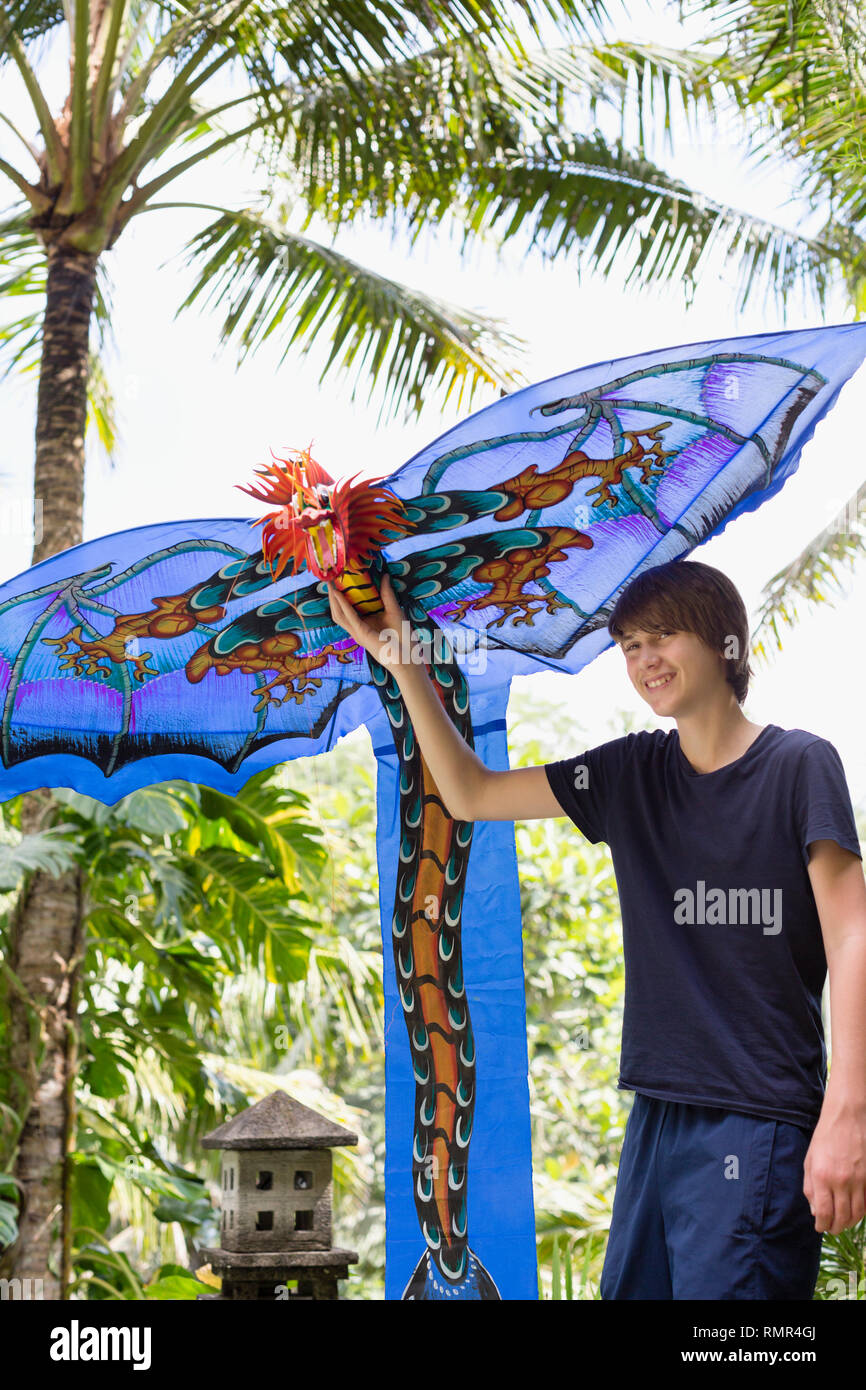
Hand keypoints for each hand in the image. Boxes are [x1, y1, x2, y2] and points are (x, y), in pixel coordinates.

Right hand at [326, 569, 418, 672]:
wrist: (407, 655)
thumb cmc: (402, 636)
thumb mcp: (393, 609)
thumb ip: (387, 593)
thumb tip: (385, 575)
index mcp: (364, 624)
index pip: (347, 609)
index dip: (341, 596)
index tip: (339, 580)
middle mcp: (357, 629)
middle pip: (338, 611)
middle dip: (332, 596)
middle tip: (329, 579)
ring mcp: (357, 632)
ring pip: (338, 614)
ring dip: (333, 599)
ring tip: (329, 583)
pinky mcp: (361, 633)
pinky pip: (348, 616)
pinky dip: (342, 604)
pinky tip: (338, 593)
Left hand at [803, 1101, 865, 1233]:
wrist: (846, 1117)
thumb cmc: (824, 1137)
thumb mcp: (809, 1160)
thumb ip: (810, 1187)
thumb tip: (814, 1210)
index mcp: (822, 1176)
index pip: (823, 1212)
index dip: (822, 1224)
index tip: (820, 1228)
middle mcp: (841, 1181)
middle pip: (842, 1217)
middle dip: (835, 1227)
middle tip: (832, 1229)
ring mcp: (858, 1179)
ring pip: (857, 1213)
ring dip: (850, 1223)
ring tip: (843, 1223)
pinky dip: (862, 1212)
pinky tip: (855, 1212)